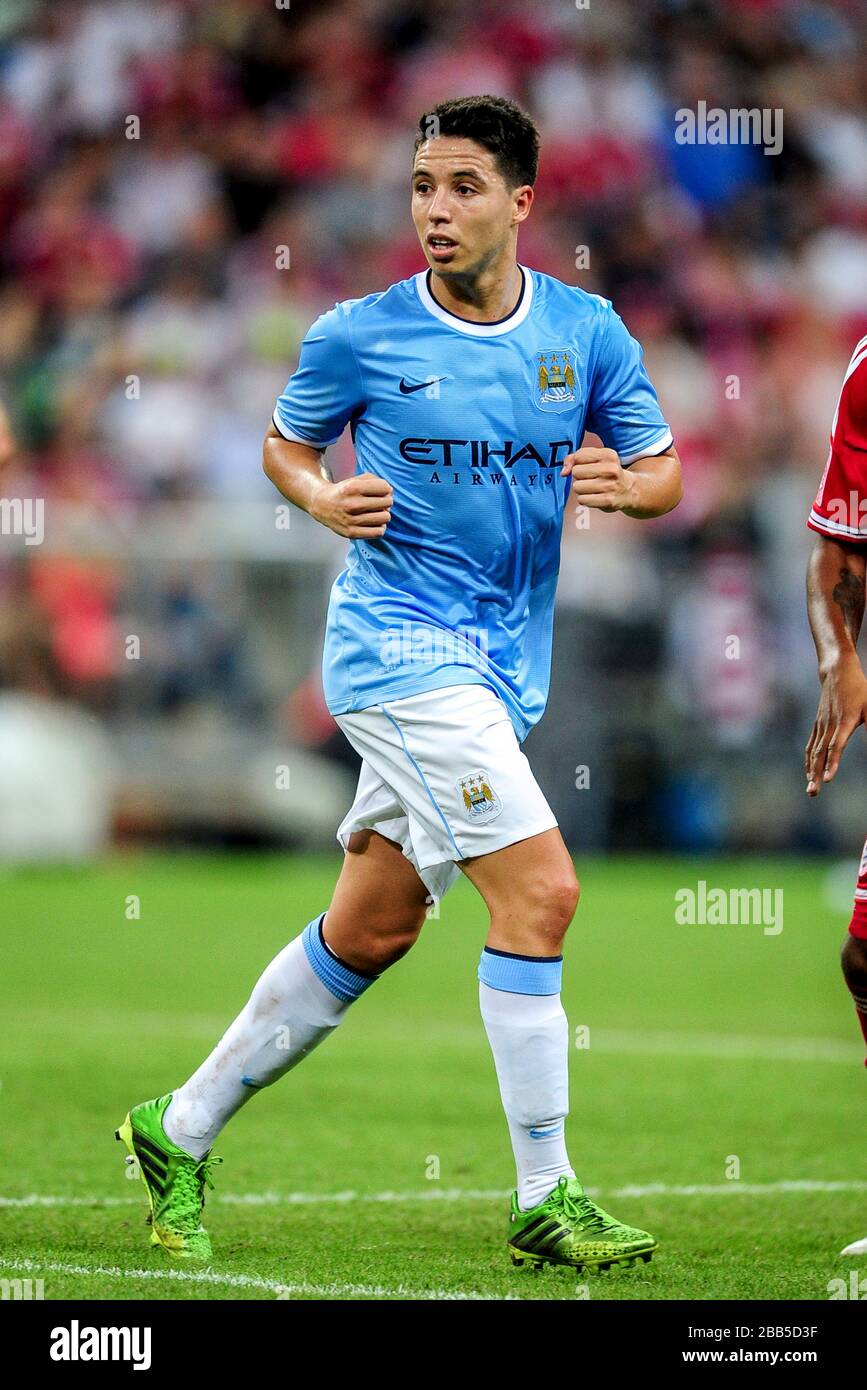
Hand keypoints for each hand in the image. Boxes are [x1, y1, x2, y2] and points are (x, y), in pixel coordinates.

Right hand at [310, 473, 392, 538]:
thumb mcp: (356, 479)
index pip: (384, 487)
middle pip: (387, 502)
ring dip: (384, 514)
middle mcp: (351, 504)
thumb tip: (390, 493)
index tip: (381, 491)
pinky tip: (374, 523)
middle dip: (386, 501)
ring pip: (385, 518)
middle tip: (379, 503)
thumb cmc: (344, 492)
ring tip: (377, 513)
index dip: (386, 489)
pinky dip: (380, 527)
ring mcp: (351, 520)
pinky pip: (378, 532)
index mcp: (352, 487)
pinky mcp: (351, 533)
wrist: (321, 505)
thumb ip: (375, 480)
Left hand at [560, 446, 634, 512]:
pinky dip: (585, 499)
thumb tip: (563, 472)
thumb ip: (574, 459)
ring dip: (581, 489)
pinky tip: (594, 496)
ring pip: (577, 487)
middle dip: (580, 476)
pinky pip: (582, 500)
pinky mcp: (607, 501)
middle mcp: (611, 469)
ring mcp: (610, 486)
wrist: (628, 490)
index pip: (579, 456)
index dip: (579, 463)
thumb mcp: (595, 458)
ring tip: (593, 488)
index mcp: (608, 455)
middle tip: (592, 479)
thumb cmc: (607, 473)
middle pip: (576, 472)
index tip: (587, 467)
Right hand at [805, 653, 866, 794]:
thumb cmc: (859, 689)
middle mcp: (830, 725)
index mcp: (844, 722)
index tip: (828, 779)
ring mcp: (822, 725)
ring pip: (814, 751)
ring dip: (811, 771)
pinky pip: (811, 745)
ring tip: (811, 789)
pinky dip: (809, 760)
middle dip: (816, 774)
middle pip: (820, 754)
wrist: (837, 672)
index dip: (832, 763)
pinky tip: (808, 772)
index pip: (836, 746)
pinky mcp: (818, 724)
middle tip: (813, 792)